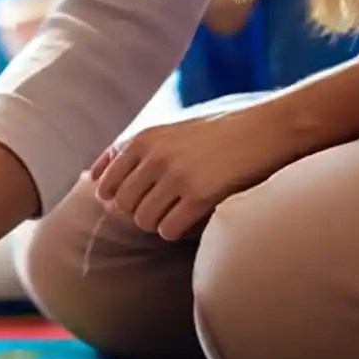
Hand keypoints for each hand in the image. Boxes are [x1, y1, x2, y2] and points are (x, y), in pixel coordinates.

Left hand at [94, 109, 283, 240]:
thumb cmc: (218, 132)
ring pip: (143, 221)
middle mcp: (154, 156)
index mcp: (142, 139)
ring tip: (179, 212)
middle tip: (164, 208)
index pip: (104, 183)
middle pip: (122, 205)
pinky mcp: (200, 195)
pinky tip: (192, 219)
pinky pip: (168, 229)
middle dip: (138, 212)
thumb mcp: (168, 131)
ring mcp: (176, 175)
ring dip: (159, 223)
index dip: (116, 198)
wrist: (268, 127)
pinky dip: (177, 231)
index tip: (137, 199)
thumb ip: (132, 151)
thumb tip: (90, 177)